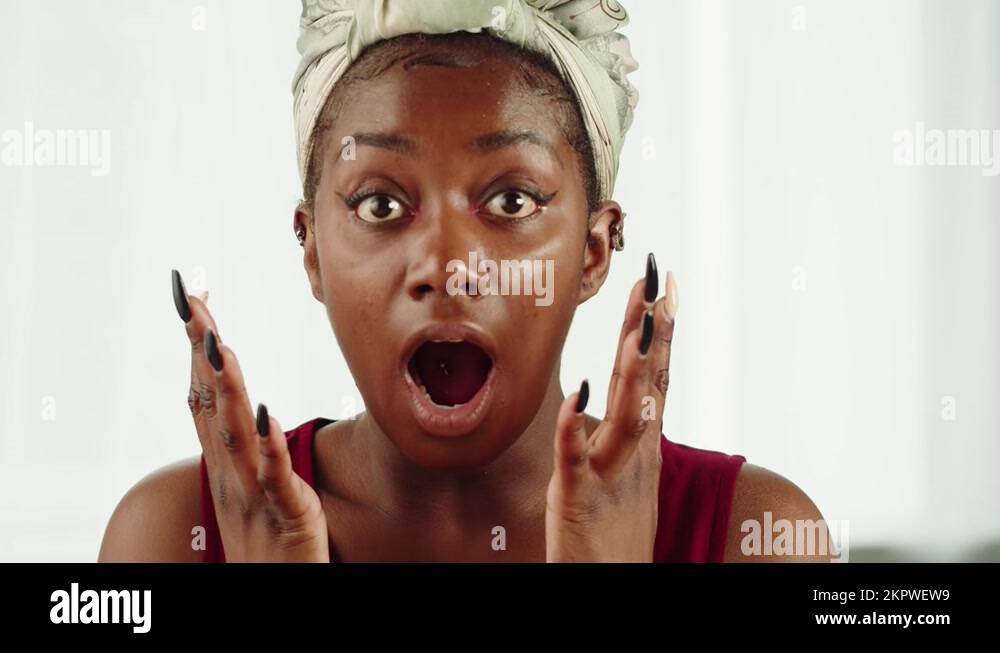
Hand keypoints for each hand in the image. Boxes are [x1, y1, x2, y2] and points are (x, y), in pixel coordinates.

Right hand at [172, 270, 329, 561]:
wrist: (272, 596)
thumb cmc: (268, 544)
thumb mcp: (253, 489)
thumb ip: (248, 451)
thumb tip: (250, 409)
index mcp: (226, 466)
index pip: (205, 399)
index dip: (199, 352)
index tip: (195, 306)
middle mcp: (231, 475)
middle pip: (210, 405)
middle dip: (202, 353)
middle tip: (194, 304)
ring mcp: (253, 494)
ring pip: (236, 434)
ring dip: (227, 389)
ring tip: (221, 345)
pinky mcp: (286, 514)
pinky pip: (275, 477)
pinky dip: (267, 446)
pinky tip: (265, 415)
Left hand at [546, 254, 677, 561]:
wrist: (610, 588)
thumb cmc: (613, 536)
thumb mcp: (626, 478)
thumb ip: (628, 437)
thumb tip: (628, 398)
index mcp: (642, 447)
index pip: (653, 379)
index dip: (659, 334)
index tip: (662, 289)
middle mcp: (633, 456)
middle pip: (645, 385)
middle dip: (651, 333)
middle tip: (659, 284)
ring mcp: (610, 476)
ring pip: (623, 416)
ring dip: (631, 372)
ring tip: (638, 328)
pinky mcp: (579, 500)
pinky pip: (574, 459)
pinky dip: (575, 427)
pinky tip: (576, 395)